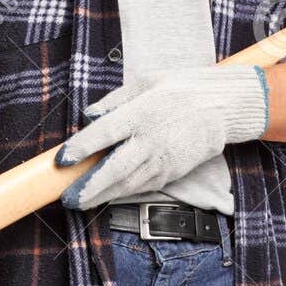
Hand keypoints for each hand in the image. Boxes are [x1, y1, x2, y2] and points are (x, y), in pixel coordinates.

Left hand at [55, 65, 268, 209]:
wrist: (222, 107)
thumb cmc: (182, 89)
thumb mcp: (146, 82)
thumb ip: (114, 100)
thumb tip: (89, 116)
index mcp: (140, 113)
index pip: (105, 133)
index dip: (81, 148)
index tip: (62, 160)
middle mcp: (150, 139)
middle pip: (115, 169)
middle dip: (89, 187)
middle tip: (68, 198)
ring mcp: (163, 159)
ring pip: (128, 184)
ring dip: (102, 196)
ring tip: (81, 203)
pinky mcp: (172, 172)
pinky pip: (143, 186)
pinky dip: (123, 194)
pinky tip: (108, 197)